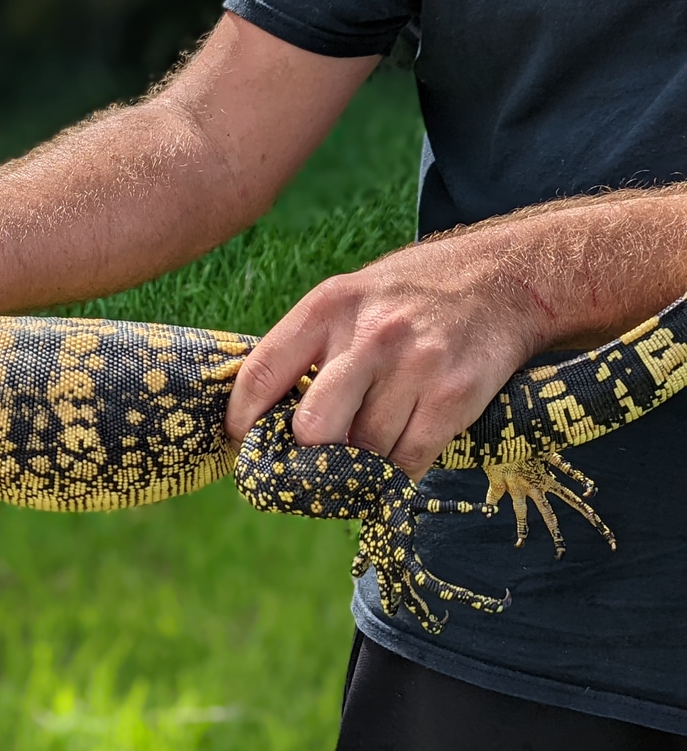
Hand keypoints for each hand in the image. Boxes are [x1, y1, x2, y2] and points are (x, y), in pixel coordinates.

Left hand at [224, 235, 547, 479]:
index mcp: (328, 307)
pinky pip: (407, 460)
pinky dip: (396, 472)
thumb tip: (267, 414)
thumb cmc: (413, 295)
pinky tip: (395, 460)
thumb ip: (310, 346)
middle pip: (312, 428)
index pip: (262, 374)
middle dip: (308, 454)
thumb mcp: (352, 297)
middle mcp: (369, 335)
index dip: (243, 421)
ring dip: (358, 465)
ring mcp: (414, 366)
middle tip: (312, 459)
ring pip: (362, 452)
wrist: (507, 278)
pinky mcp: (454, 395)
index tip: (245, 442)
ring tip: (362, 454)